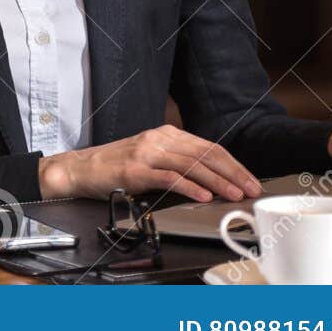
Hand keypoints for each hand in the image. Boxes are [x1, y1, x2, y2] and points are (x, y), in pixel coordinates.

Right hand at [37, 124, 264, 204]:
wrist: (80, 168)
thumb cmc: (116, 166)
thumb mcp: (152, 157)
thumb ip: (178, 162)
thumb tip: (213, 180)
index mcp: (167, 134)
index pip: (209, 147)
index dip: (233, 164)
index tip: (250, 180)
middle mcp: (159, 139)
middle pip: (205, 154)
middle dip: (233, 172)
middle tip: (251, 188)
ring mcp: (147, 153)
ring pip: (191, 164)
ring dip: (217, 181)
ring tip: (234, 194)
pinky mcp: (135, 170)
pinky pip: (168, 177)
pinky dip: (189, 186)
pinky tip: (203, 195)